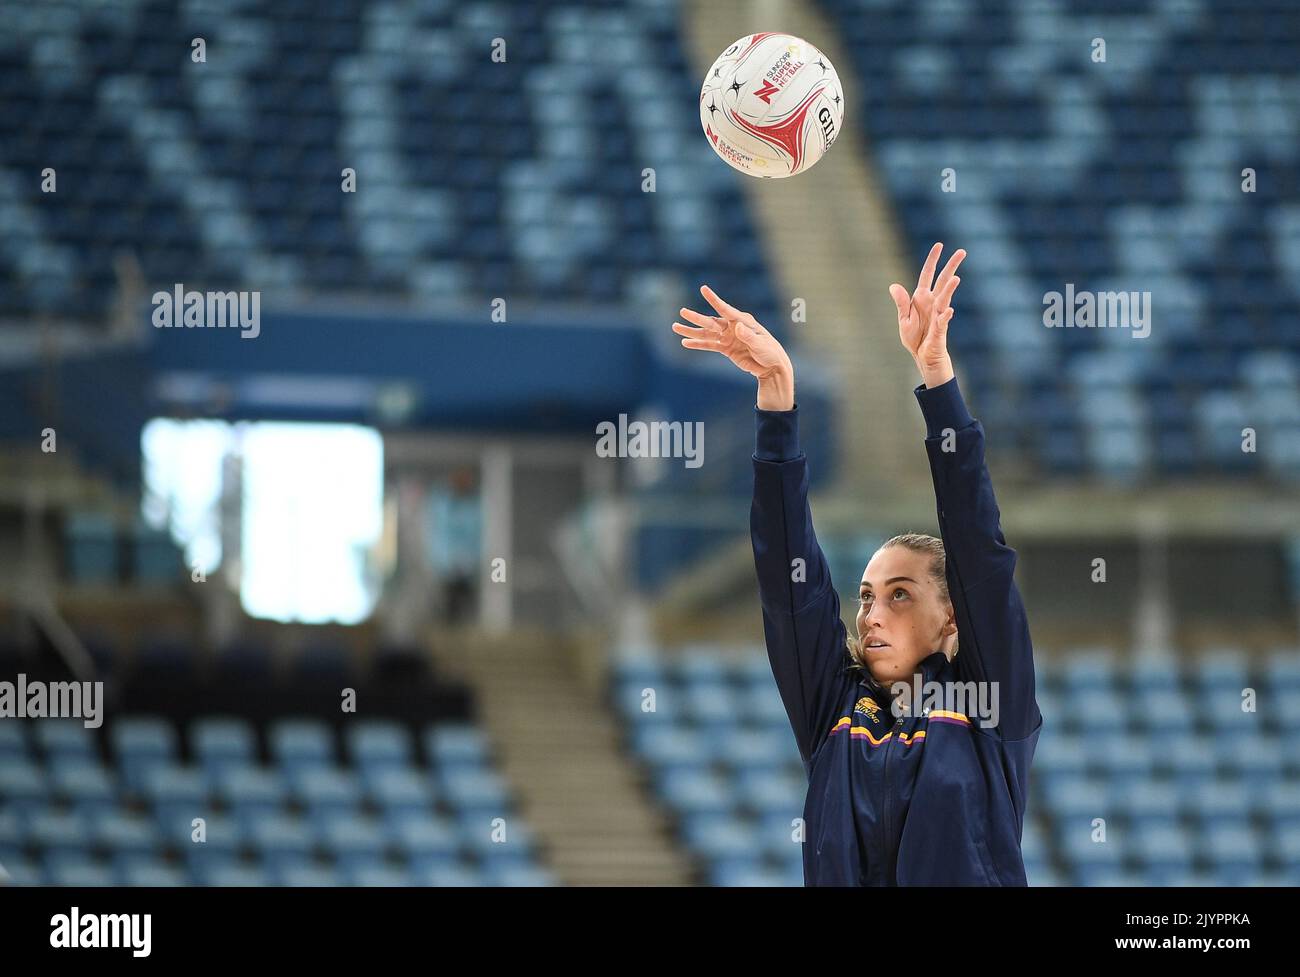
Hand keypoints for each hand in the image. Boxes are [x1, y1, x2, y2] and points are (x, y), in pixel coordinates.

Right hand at [673, 286, 794, 408]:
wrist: (772, 367)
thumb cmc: (770, 352)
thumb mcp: (760, 344)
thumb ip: (748, 336)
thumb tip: (737, 327)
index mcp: (742, 321)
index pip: (725, 309)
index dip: (713, 299)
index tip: (703, 289)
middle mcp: (733, 326)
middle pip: (711, 321)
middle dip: (696, 318)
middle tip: (682, 312)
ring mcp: (728, 337)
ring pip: (706, 333)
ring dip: (691, 331)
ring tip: (675, 327)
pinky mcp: (726, 348)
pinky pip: (709, 345)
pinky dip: (697, 344)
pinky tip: (685, 343)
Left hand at [891, 242, 964, 386]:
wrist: (922, 356)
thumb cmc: (914, 337)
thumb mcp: (904, 319)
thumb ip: (901, 302)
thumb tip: (893, 286)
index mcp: (922, 298)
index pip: (928, 275)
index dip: (933, 260)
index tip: (939, 245)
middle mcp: (932, 303)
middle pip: (943, 281)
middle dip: (951, 266)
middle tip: (962, 252)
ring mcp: (938, 315)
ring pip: (945, 298)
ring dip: (950, 289)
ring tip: (956, 278)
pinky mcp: (940, 330)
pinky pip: (943, 322)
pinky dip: (945, 316)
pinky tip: (949, 310)